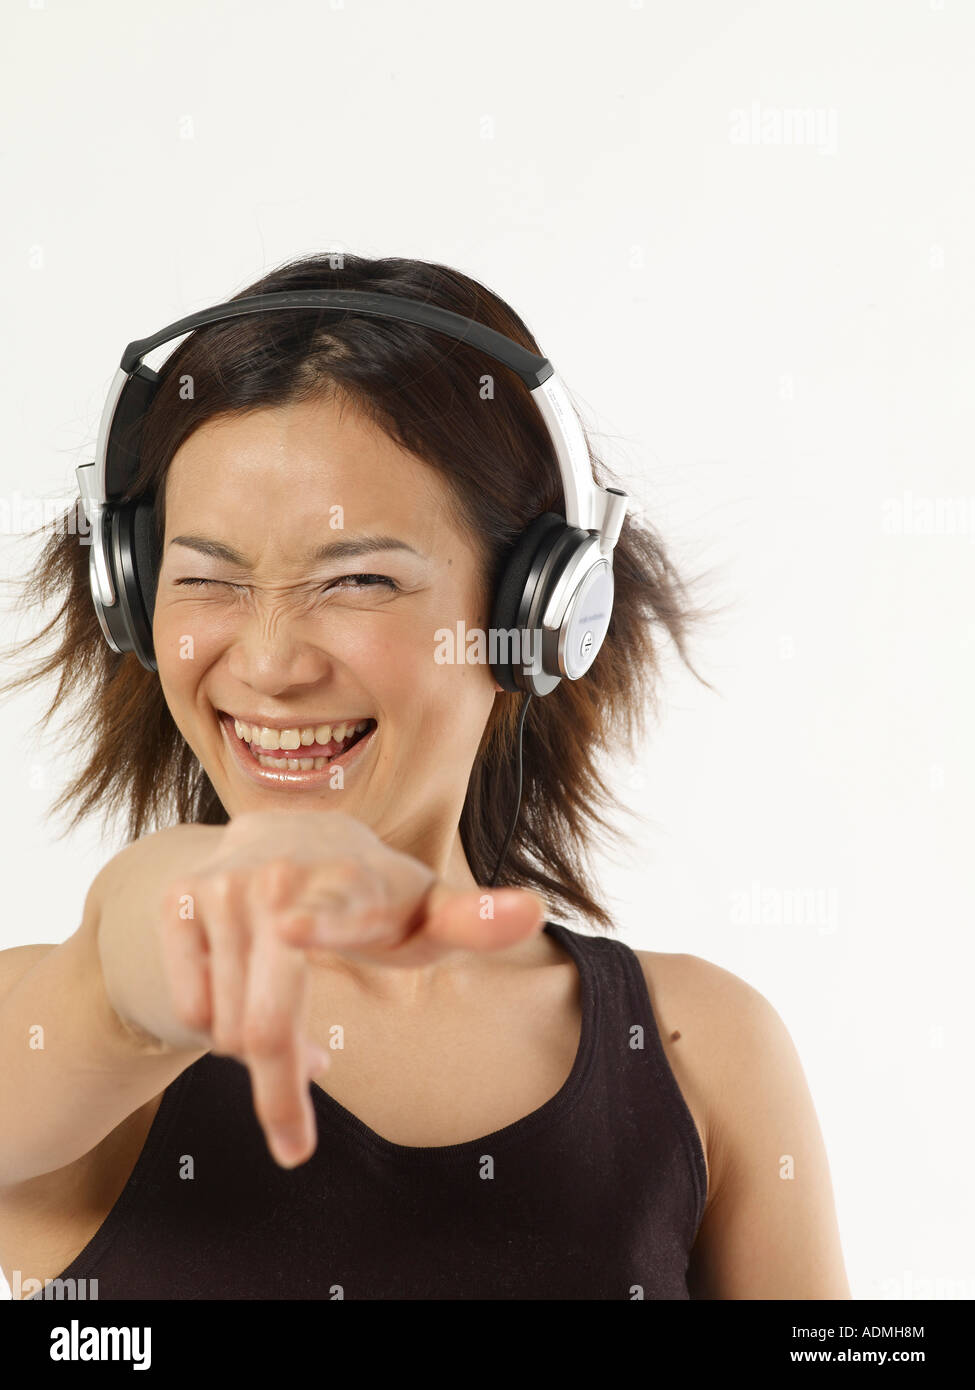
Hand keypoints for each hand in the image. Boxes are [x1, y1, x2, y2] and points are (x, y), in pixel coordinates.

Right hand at [155, 809, 544, 1167]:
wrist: (288, 834)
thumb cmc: (373, 896)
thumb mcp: (426, 915)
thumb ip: (477, 923)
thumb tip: (536, 910)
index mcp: (353, 885)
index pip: (337, 911)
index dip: (318, 922)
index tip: (292, 928)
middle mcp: (281, 877)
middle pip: (267, 1029)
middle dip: (280, 1095)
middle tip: (298, 1130)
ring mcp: (223, 887)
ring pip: (227, 1029)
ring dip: (258, 1050)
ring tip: (288, 1017)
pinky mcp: (179, 900)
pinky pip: (191, 1011)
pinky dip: (218, 1027)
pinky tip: (245, 997)